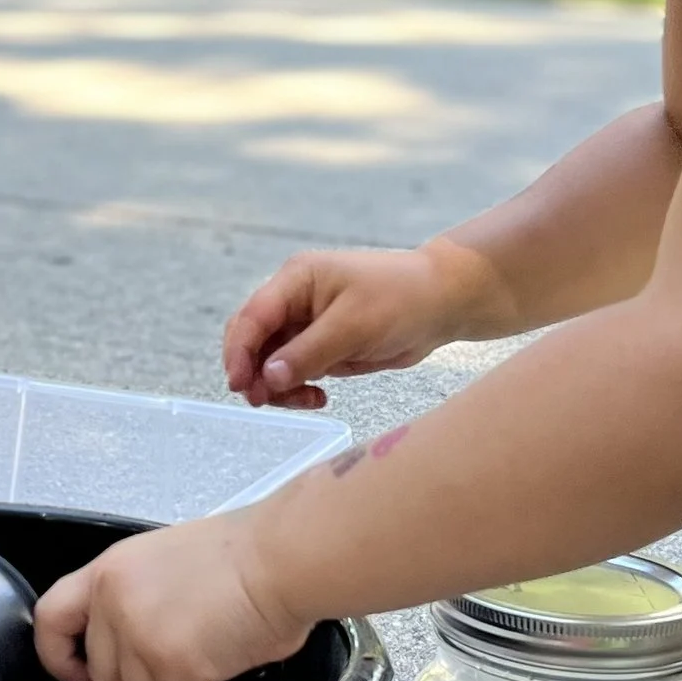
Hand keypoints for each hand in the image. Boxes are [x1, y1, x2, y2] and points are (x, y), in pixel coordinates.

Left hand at [34, 514, 305, 680]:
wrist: (284, 556)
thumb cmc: (249, 554)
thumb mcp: (168, 562)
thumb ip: (140, 602)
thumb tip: (140, 650)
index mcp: (110, 572)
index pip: (51, 621)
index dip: (61, 660)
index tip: (81, 678)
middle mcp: (115, 604)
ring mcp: (141, 638)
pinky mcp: (175, 667)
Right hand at [222, 240, 490, 409]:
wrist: (443, 303)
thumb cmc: (402, 299)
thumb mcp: (354, 326)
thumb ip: (308, 353)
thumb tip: (267, 378)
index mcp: (296, 280)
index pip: (253, 316)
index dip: (240, 352)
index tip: (239, 384)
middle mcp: (295, 300)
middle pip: (254, 339)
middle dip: (254, 371)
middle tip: (262, 401)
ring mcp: (307, 324)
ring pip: (271, 361)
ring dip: (278, 385)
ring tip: (304, 400)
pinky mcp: (322, 345)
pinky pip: (295, 371)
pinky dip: (298, 388)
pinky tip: (318, 397)